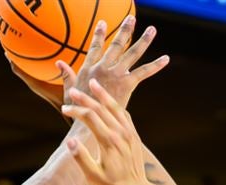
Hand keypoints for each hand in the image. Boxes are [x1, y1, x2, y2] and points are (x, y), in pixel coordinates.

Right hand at [11, 17, 167, 111]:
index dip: (98, 35)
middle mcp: (103, 68)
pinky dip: (155, 65)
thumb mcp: (69, 92)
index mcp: (89, 69)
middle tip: (131, 19)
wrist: (88, 123)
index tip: (102, 23)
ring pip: (132, 53)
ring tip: (152, 29)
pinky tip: (166, 58)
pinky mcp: (126, 84)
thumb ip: (66, 75)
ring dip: (143, 41)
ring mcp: (115, 74)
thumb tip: (59, 62)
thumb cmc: (77, 112)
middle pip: (115, 45)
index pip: (94, 48)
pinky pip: (143, 72)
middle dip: (124, 31)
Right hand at [63, 81, 152, 184]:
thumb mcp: (93, 177)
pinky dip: (116, 105)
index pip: (89, 118)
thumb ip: (81, 159)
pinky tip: (109, 101)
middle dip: (85, 98)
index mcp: (108, 142)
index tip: (64, 109)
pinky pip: (125, 115)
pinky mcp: (134, 136)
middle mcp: (120, 134)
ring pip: (115, 108)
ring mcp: (129, 134)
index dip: (75, 111)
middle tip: (73, 91)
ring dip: (103, 95)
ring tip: (93, 83)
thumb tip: (70, 141)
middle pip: (101, 109)